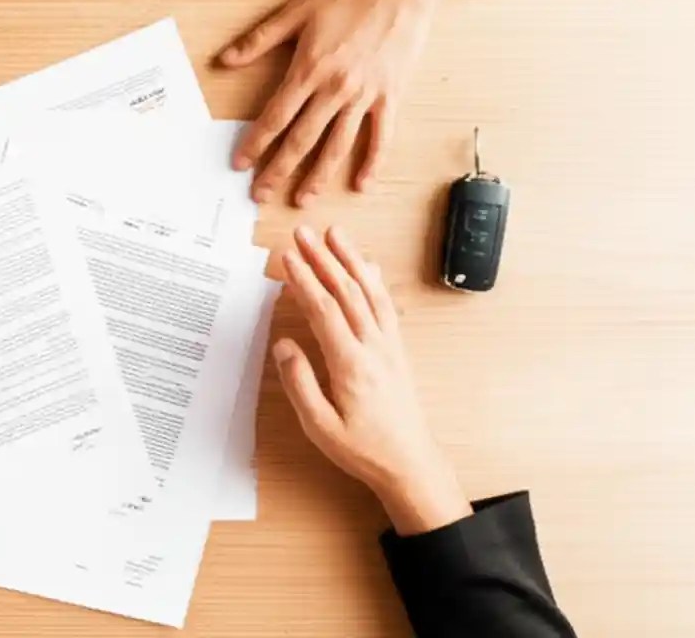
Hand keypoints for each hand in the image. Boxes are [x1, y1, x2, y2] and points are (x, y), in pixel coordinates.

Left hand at [221, 0, 453, 206]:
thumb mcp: (298, 10)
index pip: (275, 117)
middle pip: (301, 139)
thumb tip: (225, 59)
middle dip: (278, 171)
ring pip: (337, 145)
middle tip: (261, 195)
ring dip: (318, 176)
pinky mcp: (390, 97)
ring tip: (302, 199)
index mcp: (309, 70)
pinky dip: (372, 163)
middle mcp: (335, 89)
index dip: (255, 144)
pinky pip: (381, 137)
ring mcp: (365, 96)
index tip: (241, 164)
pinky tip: (361, 184)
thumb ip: (260, 39)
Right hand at [273, 225, 470, 534]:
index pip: (324, 311)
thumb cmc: (363, 449)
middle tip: (303, 232)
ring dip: (349, 260)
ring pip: (368, 292)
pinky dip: (373, 280)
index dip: (305, 281)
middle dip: (322, 258)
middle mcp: (373, 348)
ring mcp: (388, 346)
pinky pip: (385, 305)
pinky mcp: (396, 349)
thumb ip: (300, 383)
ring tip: (334, 234)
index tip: (287, 257)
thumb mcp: (319, 426)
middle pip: (346, 292)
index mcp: (350, 365)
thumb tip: (284, 345)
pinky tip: (366, 265)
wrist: (410, 462)